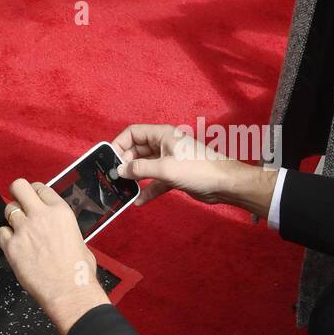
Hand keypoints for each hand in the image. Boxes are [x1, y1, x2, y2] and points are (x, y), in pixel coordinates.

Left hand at [0, 178, 109, 334]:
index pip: (41, 188)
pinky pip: (1, 232)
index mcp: (60, 212)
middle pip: (19, 186)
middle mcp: (41, 215)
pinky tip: (14, 245)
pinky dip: (5, 237)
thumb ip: (64, 228)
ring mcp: (24, 229)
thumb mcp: (79, 239)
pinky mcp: (12, 246)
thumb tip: (58, 231)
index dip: (35, 193)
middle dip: (17, 193)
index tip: (34, 199)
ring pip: (8, 208)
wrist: (70, 291)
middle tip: (19, 203)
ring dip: (12, 218)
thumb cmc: (79, 271)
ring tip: (19, 230)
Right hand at [112, 123, 245, 207]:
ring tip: (122, 189)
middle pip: (137, 150)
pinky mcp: (174, 175)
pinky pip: (155, 181)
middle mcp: (164, 145)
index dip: (119, 144)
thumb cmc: (198, 169)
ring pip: (145, 167)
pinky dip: (147, 190)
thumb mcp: (165, 168)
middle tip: (115, 177)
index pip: (133, 133)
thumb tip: (119, 170)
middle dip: (125, 163)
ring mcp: (169, 160)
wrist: (224, 184)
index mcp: (162, 135)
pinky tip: (138, 201)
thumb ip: (140, 169)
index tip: (109, 159)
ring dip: (134, 178)